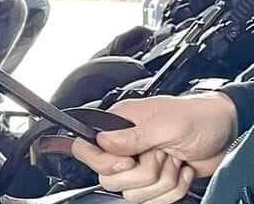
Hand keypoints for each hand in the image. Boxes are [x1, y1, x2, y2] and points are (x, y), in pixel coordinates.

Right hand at [71, 93, 238, 202]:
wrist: (227, 133)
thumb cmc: (198, 118)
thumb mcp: (166, 123)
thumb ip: (132, 135)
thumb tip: (102, 141)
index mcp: (119, 124)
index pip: (87, 148)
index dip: (104, 161)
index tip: (128, 161)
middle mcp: (124, 146)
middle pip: (109, 178)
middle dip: (142, 174)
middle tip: (159, 155)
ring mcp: (139, 166)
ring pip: (132, 193)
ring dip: (162, 181)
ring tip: (173, 160)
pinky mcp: (155, 181)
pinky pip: (152, 200)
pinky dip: (173, 190)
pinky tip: (180, 170)